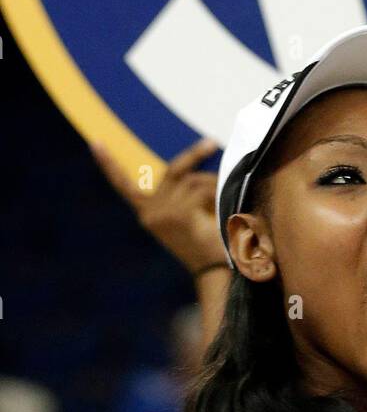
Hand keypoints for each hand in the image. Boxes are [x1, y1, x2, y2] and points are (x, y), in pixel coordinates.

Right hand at [92, 136, 224, 277]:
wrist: (212, 268)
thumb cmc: (203, 240)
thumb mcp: (185, 212)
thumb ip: (179, 191)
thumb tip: (193, 159)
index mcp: (146, 212)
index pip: (123, 185)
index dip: (108, 164)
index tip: (96, 143)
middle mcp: (148, 213)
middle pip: (172, 170)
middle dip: (193, 155)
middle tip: (210, 144)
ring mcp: (162, 214)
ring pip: (192, 179)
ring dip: (213, 183)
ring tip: (223, 197)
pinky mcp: (178, 215)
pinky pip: (201, 189)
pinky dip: (216, 192)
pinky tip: (220, 207)